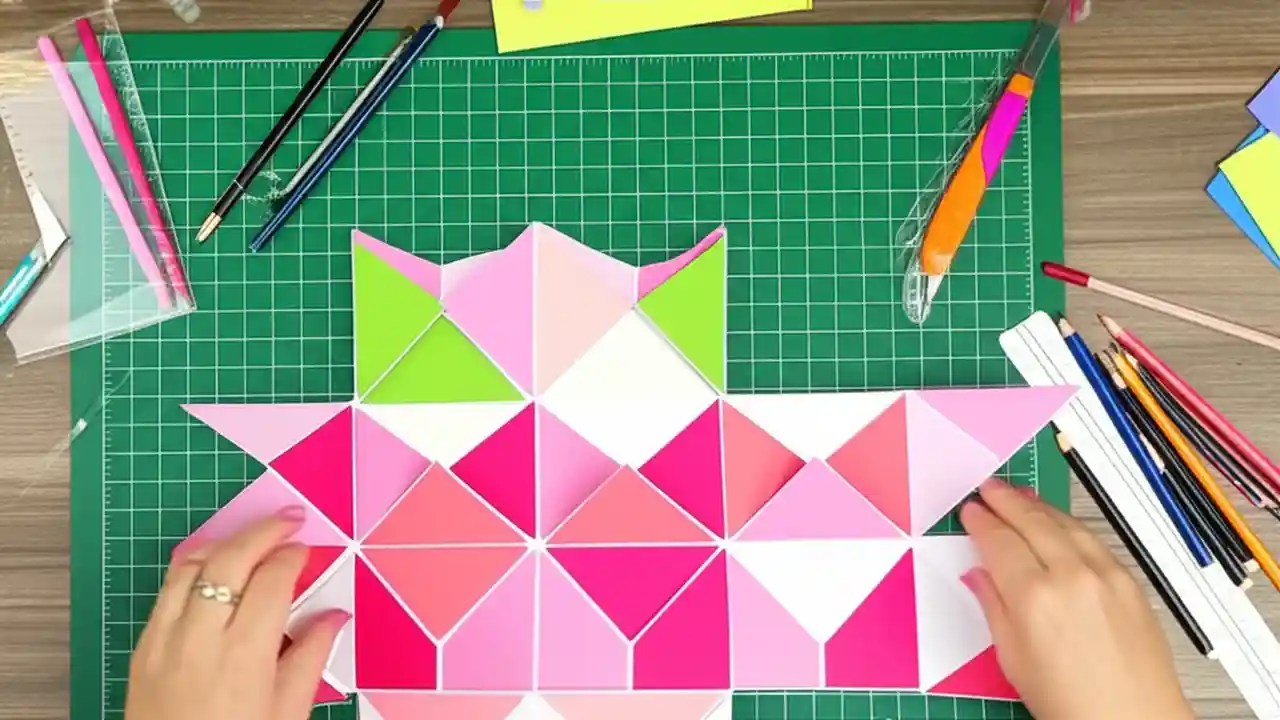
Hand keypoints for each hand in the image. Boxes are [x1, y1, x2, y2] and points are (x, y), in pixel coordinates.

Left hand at [126, 508, 348, 719]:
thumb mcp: (286, 713)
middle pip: (231, 559)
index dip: (294, 557)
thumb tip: (333, 616)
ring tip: (249, 538)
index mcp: (245, 656)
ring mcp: (164, 642)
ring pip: (192, 566)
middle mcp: (201, 640)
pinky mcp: (141, 650)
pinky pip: (166, 591)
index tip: (307, 551)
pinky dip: (191, 567)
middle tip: (288, 521)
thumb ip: (310, 657)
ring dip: (225, 543)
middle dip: (263, 532)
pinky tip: (209, 566)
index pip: (273, 580)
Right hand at [959, 479, 1193, 719]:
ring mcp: (1106, 577)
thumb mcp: (1014, 660)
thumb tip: (980, 577)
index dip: (981, 522)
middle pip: (1032, 522)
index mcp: (1034, 599)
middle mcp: (1072, 578)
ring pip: (1065, 523)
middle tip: (990, 489)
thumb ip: (995, 609)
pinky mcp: (1130, 582)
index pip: (999, 542)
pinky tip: (1058, 522)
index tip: (971, 513)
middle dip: (1007, 501)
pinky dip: (1069, 523)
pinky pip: (1093, 539)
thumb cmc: (1074, 705)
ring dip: (1038, 506)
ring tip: (1020, 495)